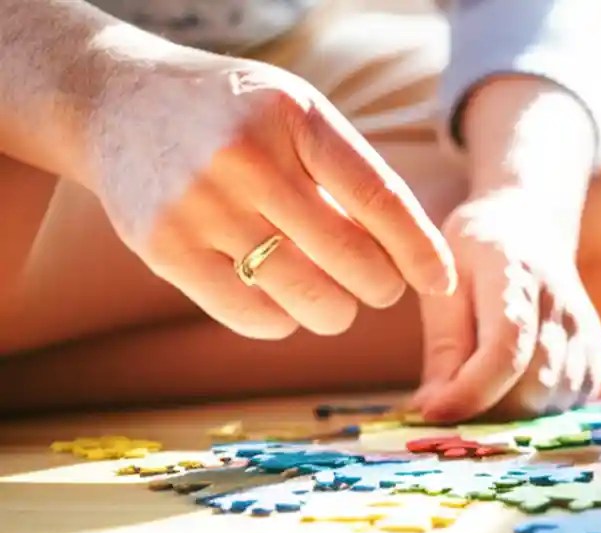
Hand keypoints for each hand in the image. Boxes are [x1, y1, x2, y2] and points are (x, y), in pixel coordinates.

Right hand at [86, 45, 455, 338]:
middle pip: (352, 260)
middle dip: (380, 286)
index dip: (419, 250)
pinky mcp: (166, 249)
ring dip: (336, 310)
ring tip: (330, 292)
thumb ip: (351, 178)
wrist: (119, 103)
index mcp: (295, 117)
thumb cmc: (238, 118)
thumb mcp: (298, 116)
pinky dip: (284, 320)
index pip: (380, 198)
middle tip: (377, 286)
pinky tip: (281, 295)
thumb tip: (411, 262)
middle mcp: (246, 158)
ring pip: (310, 299)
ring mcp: (201, 206)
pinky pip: (257, 318)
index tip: (440, 281)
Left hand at [411, 189, 600, 420]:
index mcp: (518, 277)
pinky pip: (564, 408)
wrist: (529, 227)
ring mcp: (585, 336)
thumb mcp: (443, 285)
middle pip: (530, 387)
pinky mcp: (596, 360)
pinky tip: (507, 393)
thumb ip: (443, 347)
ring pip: (548, 406)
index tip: (430, 412)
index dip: (469, 391)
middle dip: (482, 412)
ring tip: (475, 395)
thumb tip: (433, 410)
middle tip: (445, 405)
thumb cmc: (474, 256)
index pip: (506, 349)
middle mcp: (562, 308)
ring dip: (506, 417)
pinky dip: (531, 415)